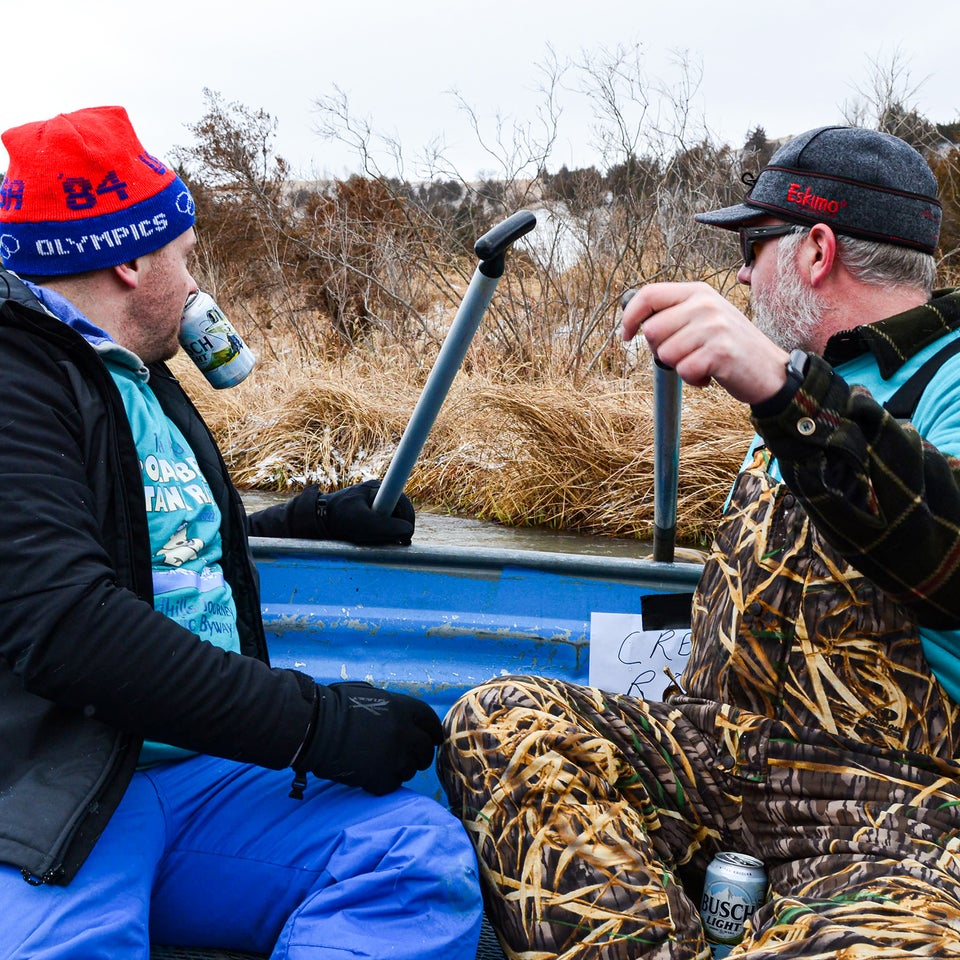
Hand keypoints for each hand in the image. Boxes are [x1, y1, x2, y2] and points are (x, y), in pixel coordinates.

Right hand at [295, 682, 442, 794]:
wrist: (314, 729)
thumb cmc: (336, 706)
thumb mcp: (370, 695)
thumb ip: (392, 707)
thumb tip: (403, 719)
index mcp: (403, 709)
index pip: (430, 721)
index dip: (432, 731)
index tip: (432, 738)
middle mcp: (403, 733)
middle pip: (425, 749)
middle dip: (421, 753)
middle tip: (414, 757)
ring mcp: (393, 757)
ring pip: (411, 769)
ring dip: (403, 768)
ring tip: (387, 764)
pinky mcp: (380, 779)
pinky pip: (393, 784)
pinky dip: (386, 781)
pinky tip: (374, 774)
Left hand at [317, 479, 414, 544]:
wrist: (316, 522)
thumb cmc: (338, 518)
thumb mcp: (364, 523)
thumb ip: (388, 527)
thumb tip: (408, 531)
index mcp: (376, 488)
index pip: (402, 501)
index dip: (408, 517)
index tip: (407, 533)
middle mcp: (377, 494)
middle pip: (399, 512)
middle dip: (397, 528)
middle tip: (394, 543)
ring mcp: (372, 504)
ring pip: (391, 521)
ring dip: (388, 534)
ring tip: (376, 541)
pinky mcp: (367, 515)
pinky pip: (382, 527)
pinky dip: (380, 536)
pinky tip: (372, 541)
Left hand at [621, 282, 788, 403]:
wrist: (770, 371)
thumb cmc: (730, 348)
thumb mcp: (704, 319)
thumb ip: (674, 315)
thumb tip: (634, 321)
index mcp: (698, 292)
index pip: (648, 295)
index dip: (630, 317)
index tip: (626, 335)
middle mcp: (705, 304)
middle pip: (652, 331)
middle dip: (660, 351)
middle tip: (685, 355)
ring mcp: (714, 326)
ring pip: (665, 354)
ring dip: (679, 367)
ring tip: (703, 363)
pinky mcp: (720, 351)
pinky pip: (684, 371)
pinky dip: (693, 380)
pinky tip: (711, 374)